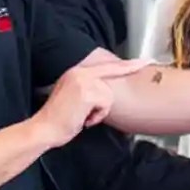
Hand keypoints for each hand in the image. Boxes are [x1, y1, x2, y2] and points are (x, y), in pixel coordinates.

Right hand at [32, 59, 150, 147]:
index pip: (107, 66)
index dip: (128, 64)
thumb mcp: (74, 98)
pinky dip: (97, 116)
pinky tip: (84, 120)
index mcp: (77, 72)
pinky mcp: (87, 92)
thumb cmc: (59, 119)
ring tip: (84, 117)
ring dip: (100, 111)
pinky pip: (105, 104)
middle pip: (113, 74)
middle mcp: (80, 72)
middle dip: (124, 78)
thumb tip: (108, 93)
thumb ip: (89, 89)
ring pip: (109, 95)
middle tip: (120, 85)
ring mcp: (83, 80)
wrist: (44, 129)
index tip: (145, 61)